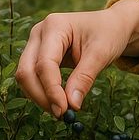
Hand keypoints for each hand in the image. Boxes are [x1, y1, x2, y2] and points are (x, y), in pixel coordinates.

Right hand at [15, 0, 138, 117]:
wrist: (112, 25)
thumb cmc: (109, 34)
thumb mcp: (102, 54)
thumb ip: (85, 78)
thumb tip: (72, 105)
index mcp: (54, 26)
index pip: (45, 64)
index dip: (51, 90)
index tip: (64, 110)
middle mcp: (39, 33)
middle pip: (27, 71)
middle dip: (41, 96)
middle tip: (61, 114)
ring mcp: (36, 43)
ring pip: (26, 77)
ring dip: (40, 97)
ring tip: (62, 110)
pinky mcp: (38, 55)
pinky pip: (33, 78)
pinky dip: (43, 92)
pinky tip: (58, 102)